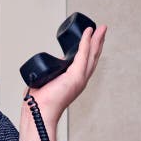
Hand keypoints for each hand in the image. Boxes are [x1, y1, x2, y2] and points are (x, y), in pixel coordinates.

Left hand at [18, 24, 106, 140]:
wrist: (38, 112)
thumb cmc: (39, 103)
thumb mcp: (46, 82)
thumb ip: (50, 73)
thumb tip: (49, 66)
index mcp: (73, 82)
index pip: (85, 62)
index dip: (90, 49)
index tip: (92, 37)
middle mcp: (79, 80)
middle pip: (92, 57)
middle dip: (98, 42)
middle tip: (102, 29)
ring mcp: (79, 79)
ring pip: (91, 55)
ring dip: (96, 40)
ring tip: (101, 28)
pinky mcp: (75, 77)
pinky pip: (83, 55)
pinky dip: (86, 42)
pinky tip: (89, 33)